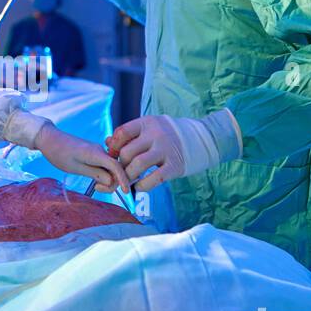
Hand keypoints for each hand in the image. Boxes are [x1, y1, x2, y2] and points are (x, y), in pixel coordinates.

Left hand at [36, 121, 128, 192]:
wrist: (50, 139)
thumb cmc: (59, 153)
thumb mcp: (75, 167)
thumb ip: (95, 174)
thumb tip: (112, 181)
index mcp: (96, 153)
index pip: (116, 166)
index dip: (123, 179)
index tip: (126, 191)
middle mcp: (100, 150)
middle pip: (115, 168)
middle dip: (112, 182)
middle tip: (97, 189)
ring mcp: (98, 151)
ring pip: (110, 168)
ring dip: (107, 178)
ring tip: (95, 185)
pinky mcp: (94, 153)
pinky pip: (104, 165)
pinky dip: (103, 174)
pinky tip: (95, 178)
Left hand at [106, 110, 240, 191]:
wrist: (202, 139)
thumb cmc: (169, 136)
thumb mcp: (151, 129)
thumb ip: (130, 135)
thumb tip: (108, 143)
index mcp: (148, 122)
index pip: (122, 132)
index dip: (114, 146)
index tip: (113, 156)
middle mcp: (156, 134)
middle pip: (127, 152)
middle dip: (120, 165)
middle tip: (120, 172)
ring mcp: (166, 150)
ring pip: (137, 165)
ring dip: (128, 177)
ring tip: (127, 182)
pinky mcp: (175, 166)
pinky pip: (153, 179)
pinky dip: (141, 186)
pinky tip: (138, 187)